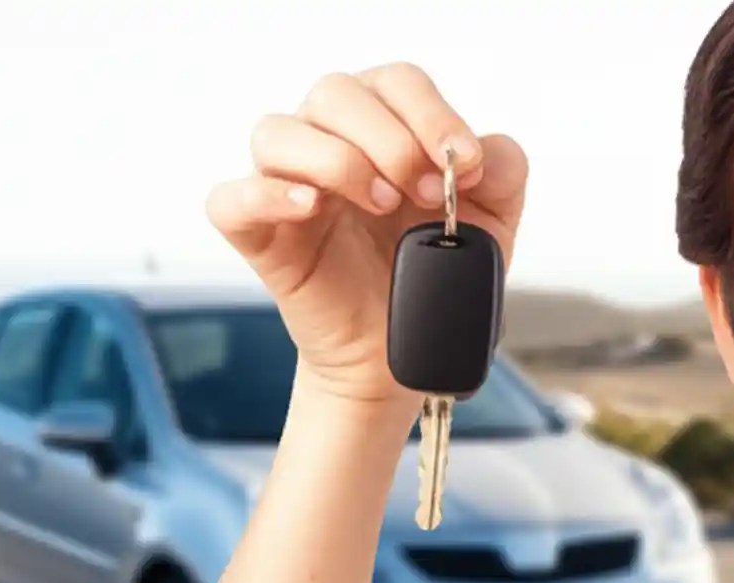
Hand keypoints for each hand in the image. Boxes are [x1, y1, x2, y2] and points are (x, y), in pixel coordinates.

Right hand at [206, 62, 528, 406]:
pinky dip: (267, 195)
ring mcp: (284, 185)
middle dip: (391, 138)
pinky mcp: (256, 234)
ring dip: (338, 160)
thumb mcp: (492, 221)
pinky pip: (230, 198)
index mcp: (379, 125)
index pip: (395, 82)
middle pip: (335, 93)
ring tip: (382, 204)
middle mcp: (325, 141)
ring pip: (277, 132)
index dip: (433, 115)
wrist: (401, 348)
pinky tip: (310, 209)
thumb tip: (484, 152)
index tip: (467, 164)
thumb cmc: (434, 273)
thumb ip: (503, 171)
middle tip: (430, 194)